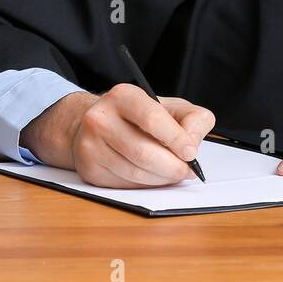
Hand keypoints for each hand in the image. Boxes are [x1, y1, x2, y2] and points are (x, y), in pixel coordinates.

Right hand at [21, 84, 214, 187]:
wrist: (99, 125)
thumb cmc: (141, 116)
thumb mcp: (171, 107)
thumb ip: (193, 119)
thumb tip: (191, 145)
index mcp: (123, 96)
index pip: (152, 119)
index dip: (176, 139)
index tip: (191, 153)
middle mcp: (101, 118)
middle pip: (143, 152)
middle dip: (172, 167)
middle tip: (186, 171)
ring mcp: (91, 145)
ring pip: (135, 172)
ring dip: (161, 179)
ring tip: (172, 173)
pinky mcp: (89, 169)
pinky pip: (125, 184)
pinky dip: (146, 185)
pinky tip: (153, 176)